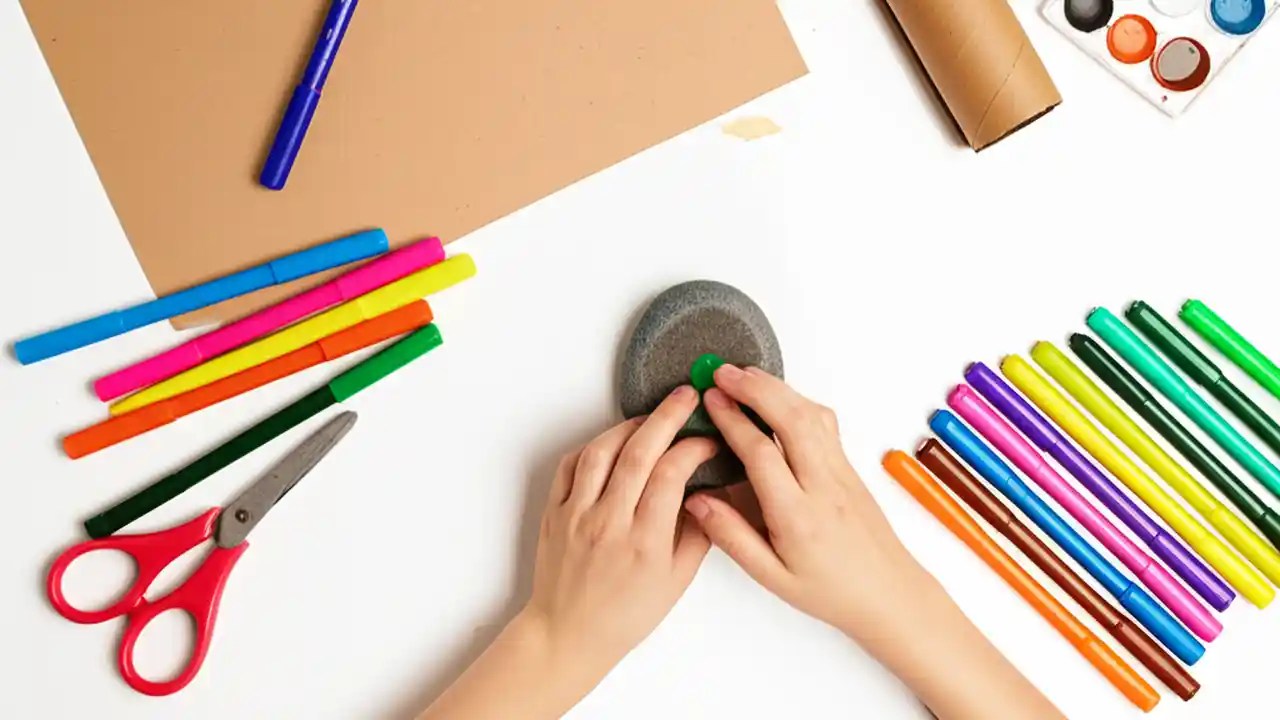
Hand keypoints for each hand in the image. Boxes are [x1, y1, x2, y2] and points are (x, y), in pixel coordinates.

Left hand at [522, 384, 716, 674]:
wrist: (568, 634)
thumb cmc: (625, 614)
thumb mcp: (677, 582)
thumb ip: (697, 533)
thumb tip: (710, 491)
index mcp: (645, 541)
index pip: (672, 472)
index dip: (694, 447)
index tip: (708, 441)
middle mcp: (609, 522)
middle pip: (639, 451)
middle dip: (666, 416)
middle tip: (685, 397)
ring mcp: (576, 515)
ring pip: (601, 450)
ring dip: (629, 425)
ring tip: (650, 417)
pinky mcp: (554, 512)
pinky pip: (571, 465)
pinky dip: (593, 446)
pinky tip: (613, 443)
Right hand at [683, 365, 926, 640]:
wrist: (890, 594)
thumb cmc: (831, 591)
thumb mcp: (772, 577)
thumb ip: (732, 537)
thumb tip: (697, 501)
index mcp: (798, 516)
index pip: (762, 454)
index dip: (733, 421)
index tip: (709, 399)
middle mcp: (823, 486)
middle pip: (791, 419)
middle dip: (755, 388)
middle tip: (722, 372)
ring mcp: (841, 472)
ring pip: (812, 414)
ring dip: (778, 388)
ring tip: (745, 375)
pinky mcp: (850, 467)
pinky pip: (825, 423)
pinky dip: (798, 400)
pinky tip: (779, 397)